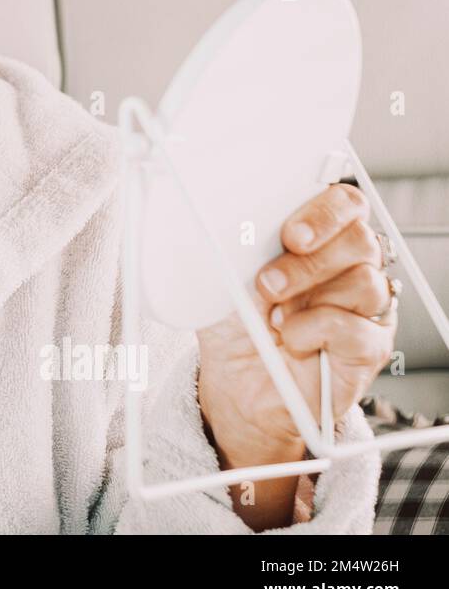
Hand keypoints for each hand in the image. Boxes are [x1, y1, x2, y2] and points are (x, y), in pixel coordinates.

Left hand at [196, 184, 396, 518]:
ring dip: (308, 297)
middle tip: (267, 283)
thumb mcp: (222, 276)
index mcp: (319, 239)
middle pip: (360, 240)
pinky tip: (291, 340)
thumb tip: (220, 221)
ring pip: (365, 281)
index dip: (325, 212)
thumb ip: (233, 245)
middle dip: (309, 260)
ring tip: (273, 318)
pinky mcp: (369, 347)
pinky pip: (356, 328)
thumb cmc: (236, 323)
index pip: (345, 205)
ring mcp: (364, 308)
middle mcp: (349, 268)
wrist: (236, 384)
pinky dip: (314, 332)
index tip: (290, 233)